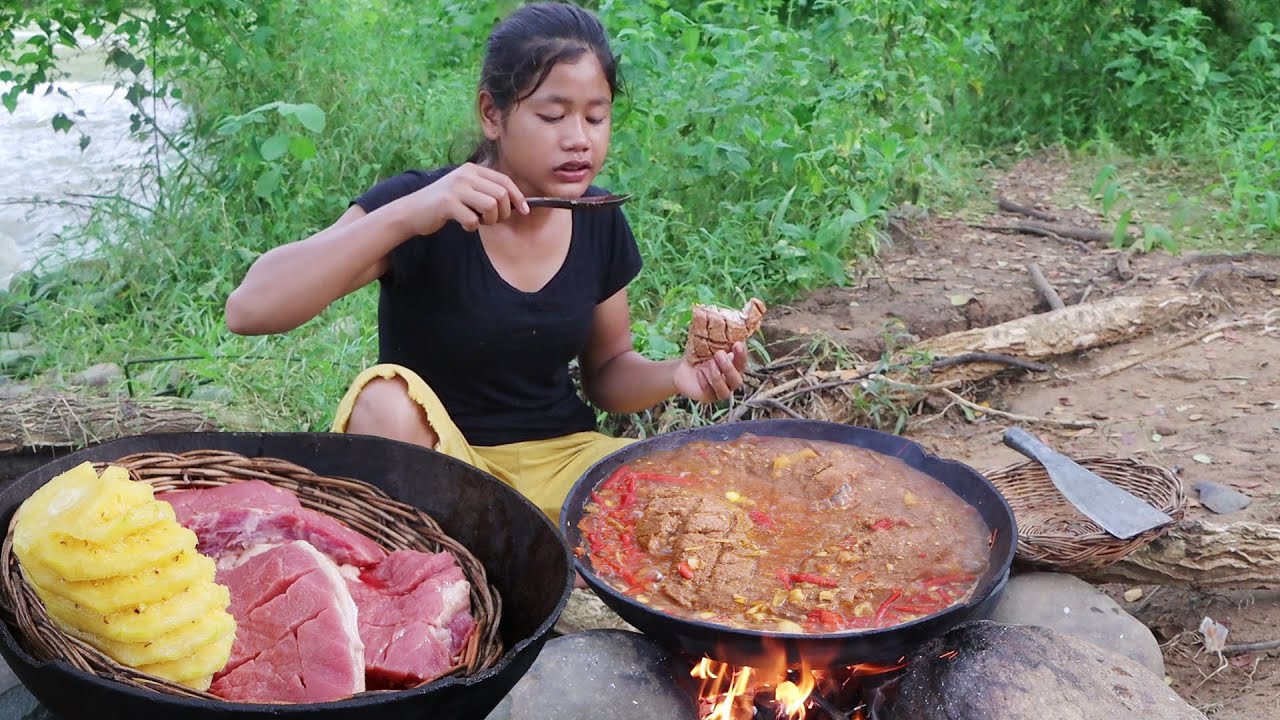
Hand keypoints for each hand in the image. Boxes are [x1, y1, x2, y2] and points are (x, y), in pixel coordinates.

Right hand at [407, 163, 528, 234]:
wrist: (413, 211)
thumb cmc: (445, 204)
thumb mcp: (466, 190)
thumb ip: (487, 192)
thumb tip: (518, 204)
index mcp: (472, 169)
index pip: (504, 181)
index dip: (518, 197)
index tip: (525, 211)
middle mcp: (465, 175)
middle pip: (501, 195)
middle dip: (503, 213)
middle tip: (492, 220)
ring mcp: (456, 188)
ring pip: (491, 206)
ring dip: (489, 220)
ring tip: (478, 221)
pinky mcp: (447, 203)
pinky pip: (473, 220)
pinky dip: (472, 226)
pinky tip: (463, 224)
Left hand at [673, 341, 747, 402]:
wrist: (682, 370)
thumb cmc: (699, 356)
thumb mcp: (708, 347)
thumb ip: (718, 340)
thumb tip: (724, 321)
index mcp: (734, 368)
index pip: (742, 364)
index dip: (742, 355)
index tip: (737, 344)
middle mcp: (730, 382)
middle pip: (737, 381)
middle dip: (729, 368)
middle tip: (719, 354)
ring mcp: (720, 391)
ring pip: (726, 391)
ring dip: (718, 377)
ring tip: (710, 364)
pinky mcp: (708, 397)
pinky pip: (710, 393)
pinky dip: (705, 383)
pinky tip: (699, 373)